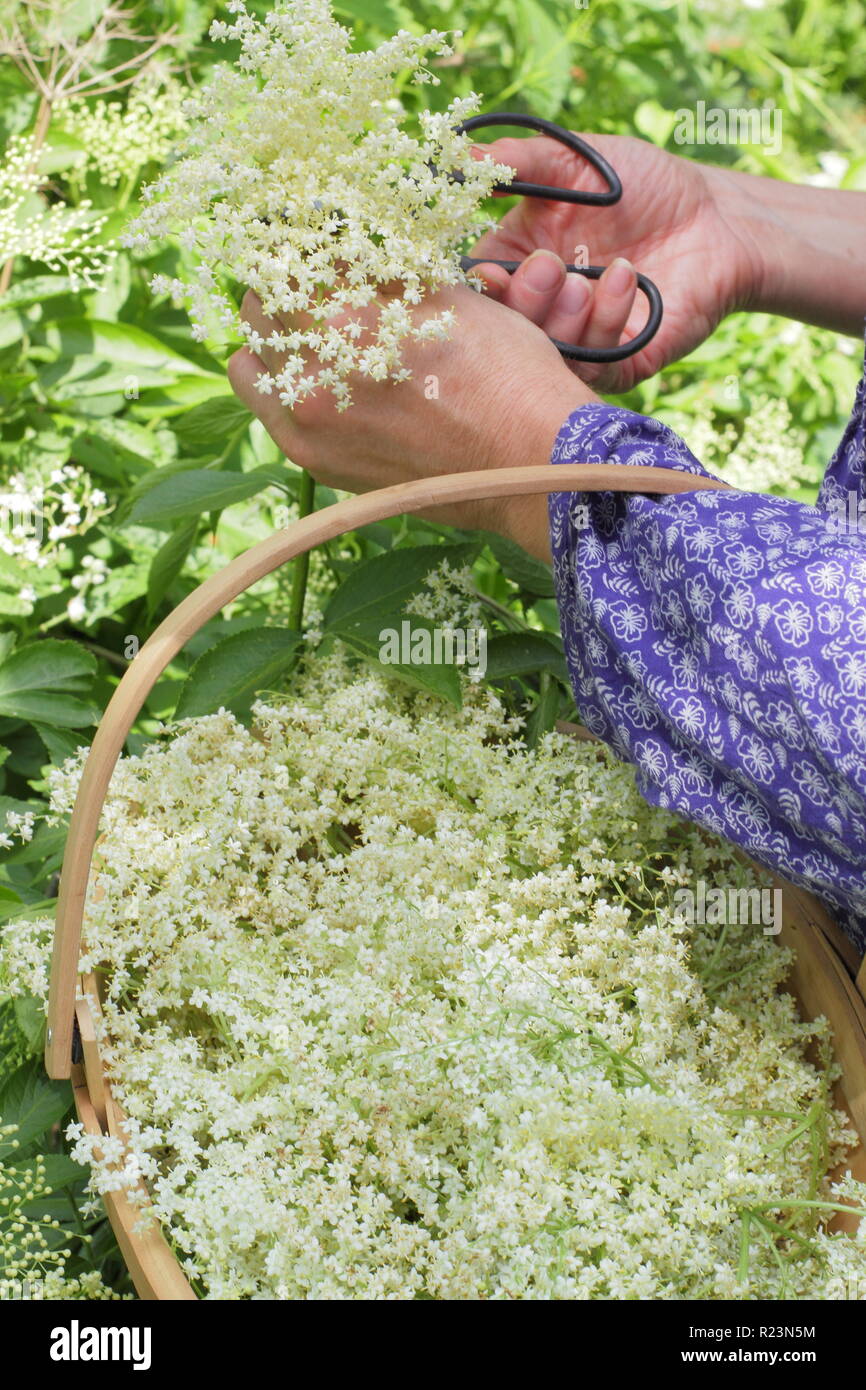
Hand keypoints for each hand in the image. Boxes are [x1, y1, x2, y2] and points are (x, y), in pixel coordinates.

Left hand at [228, 285, 595, 560]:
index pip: (284, 260)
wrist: (531, 459)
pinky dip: (281, 393)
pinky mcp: (316, 460)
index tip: (316, 253)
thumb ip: (383, 273)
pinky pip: (270, 414)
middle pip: (257, 308)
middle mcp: (312, 369)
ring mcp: (308, 421)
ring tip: (308, 345)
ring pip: (250, 365)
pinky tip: (315, 386)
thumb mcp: (447, 295)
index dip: (302, 251)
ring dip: (272, 347)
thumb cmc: (505, 371)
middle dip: (281, 294)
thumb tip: (346, 252)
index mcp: (342, 314)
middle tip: (312, 294)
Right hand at [469, 133, 764, 391]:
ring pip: (546, 356)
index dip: (476, 289)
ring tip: (590, 274)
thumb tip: (457, 158)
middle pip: (504, 333)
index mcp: (517, 263)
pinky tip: (626, 278)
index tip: (486, 273)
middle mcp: (543, 309)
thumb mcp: (574, 162)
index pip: (477, 290)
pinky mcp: (620, 363)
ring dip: (562, 316)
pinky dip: (605, 322)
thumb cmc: (644, 186)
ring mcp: (579, 340)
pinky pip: (594, 364)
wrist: (717, 218)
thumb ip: (518, 162)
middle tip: (549, 266)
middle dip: (522, 302)